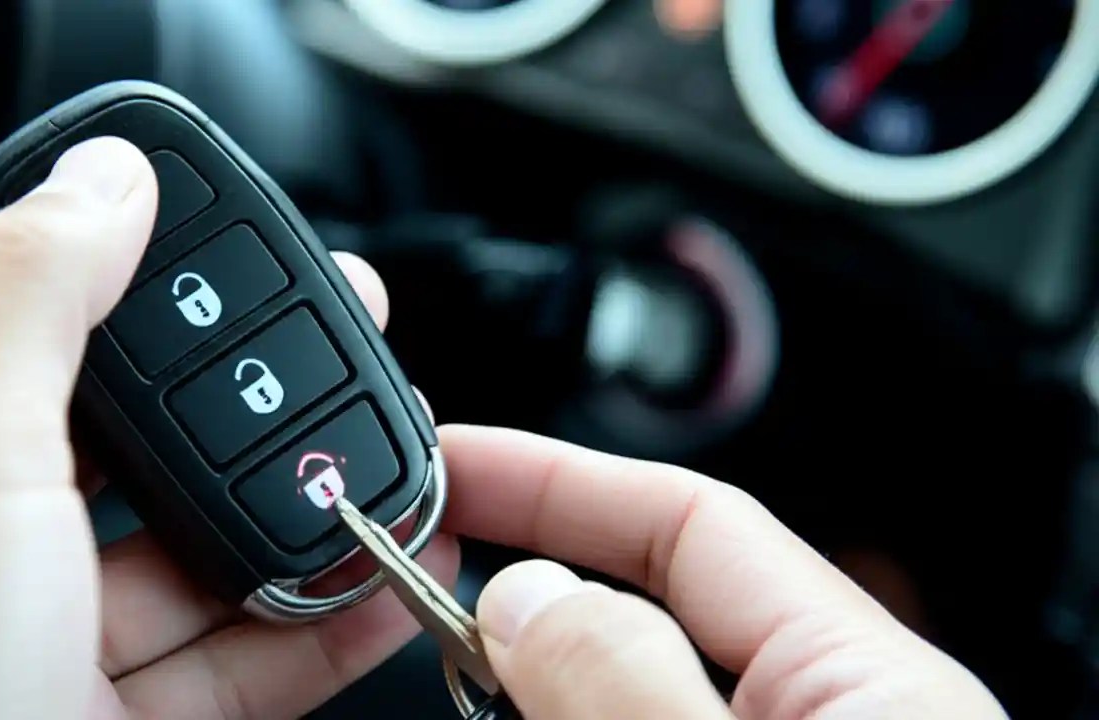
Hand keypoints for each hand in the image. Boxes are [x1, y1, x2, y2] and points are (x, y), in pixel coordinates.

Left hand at [0, 137, 457, 719]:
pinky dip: (319, 621)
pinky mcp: (101, 718)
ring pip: (195, 543)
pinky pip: (229, 653)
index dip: (125, 249)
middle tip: (347, 341)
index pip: (13, 291)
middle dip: (250, 390)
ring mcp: (35, 628)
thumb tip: (107, 177)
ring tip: (395, 467)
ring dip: (303, 510)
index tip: (227, 231)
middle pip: (134, 419)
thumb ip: (34, 297)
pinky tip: (386, 580)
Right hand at [440, 427, 1008, 718]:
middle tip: (423, 571)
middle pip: (651, 599)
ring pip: (624, 683)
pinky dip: (560, 712)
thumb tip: (528, 598)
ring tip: (458, 665)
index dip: (560, 475)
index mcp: (867, 684)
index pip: (692, 519)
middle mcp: (829, 718)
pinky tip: (514, 711)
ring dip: (531, 669)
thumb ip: (633, 685)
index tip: (459, 464)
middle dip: (530, 574)